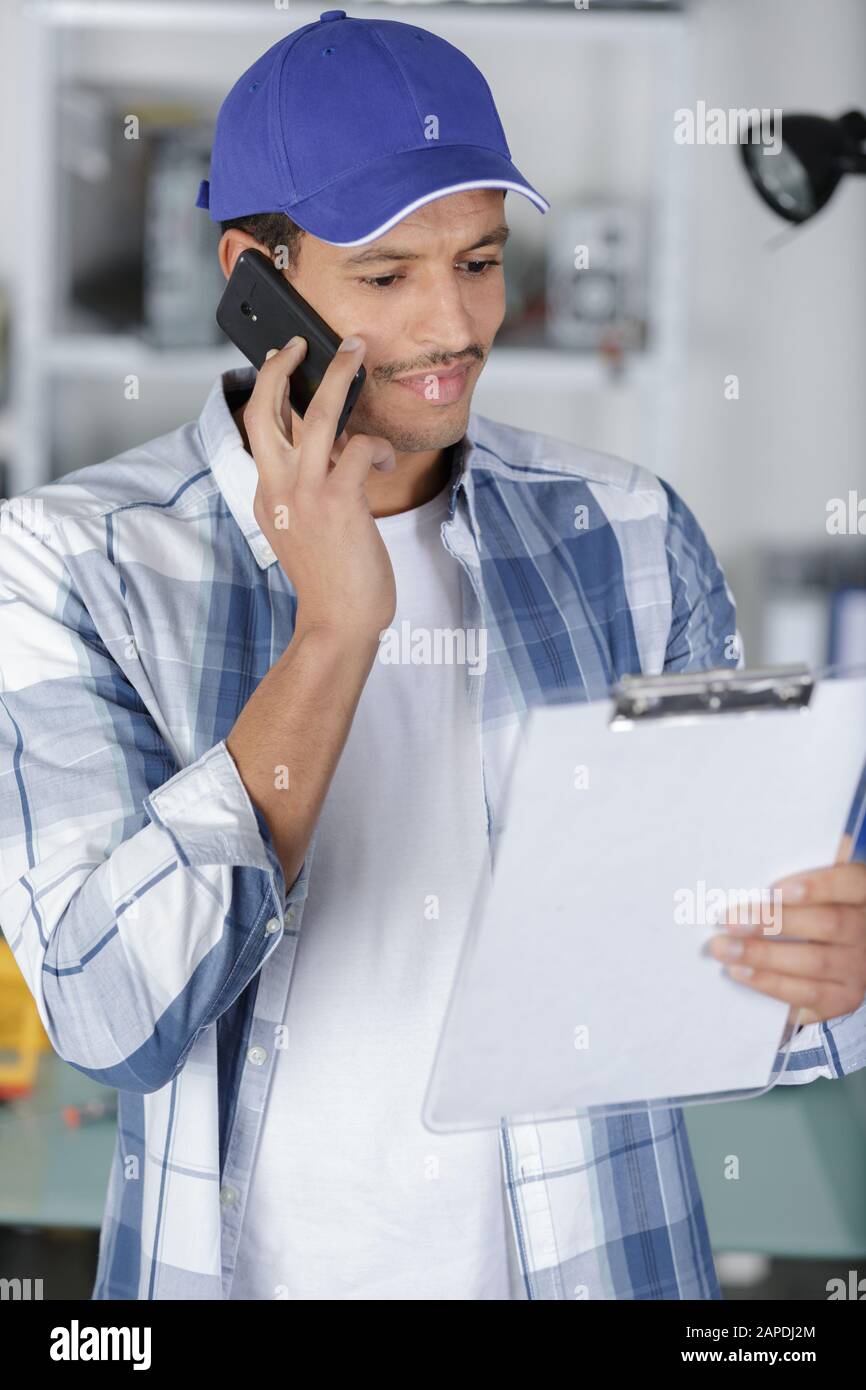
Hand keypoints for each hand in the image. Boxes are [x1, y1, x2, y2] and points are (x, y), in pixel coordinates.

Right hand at [245, 334, 397, 642]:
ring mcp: (304, 492)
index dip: (270, 392)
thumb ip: (311, 486)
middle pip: (262, 408)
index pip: (259, 431)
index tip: (279, 366)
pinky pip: (360, 448)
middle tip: (297, 342)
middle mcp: (276, 488)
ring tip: (356, 349)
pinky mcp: (338, 500)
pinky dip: (381, 449)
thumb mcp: (307, 529)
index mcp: (266, 496)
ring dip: (338, 374)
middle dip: (279, 367)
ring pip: (314, 413)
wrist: (339, 623)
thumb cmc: (333, 582)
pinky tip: (391, 464)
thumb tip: (337, 443)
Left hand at [708, 833, 865, 1027]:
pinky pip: (808, 993)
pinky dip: (770, 983)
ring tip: (723, 947)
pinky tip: (740, 971)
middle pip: (827, 924)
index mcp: (864, 893)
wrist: (844, 952)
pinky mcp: (844, 997)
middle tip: (728, 919)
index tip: (774, 888)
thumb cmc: (817, 905)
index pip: (850, 883)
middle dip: (773, 921)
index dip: (816, 885)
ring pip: (813, 962)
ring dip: (762, 955)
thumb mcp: (818, 887)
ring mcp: (858, 966)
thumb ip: (797, 876)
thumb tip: (749, 869)